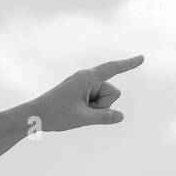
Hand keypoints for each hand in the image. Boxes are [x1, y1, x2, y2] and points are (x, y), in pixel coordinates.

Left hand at [29, 55, 143, 131]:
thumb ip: (103, 117)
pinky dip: (91, 109)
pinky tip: (75, 112)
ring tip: (76, 112)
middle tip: (81, 110)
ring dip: (96, 109)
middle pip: (112, 92)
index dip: (128, 64)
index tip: (142, 58)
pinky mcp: (81, 92)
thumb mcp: (81, 118)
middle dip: (103, 104)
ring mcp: (84, 85)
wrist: (34, 115)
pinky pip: (96, 101)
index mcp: (86, 78)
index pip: (112, 68)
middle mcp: (86, 78)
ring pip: (105, 99)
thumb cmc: (54, 114)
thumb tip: (120, 116)